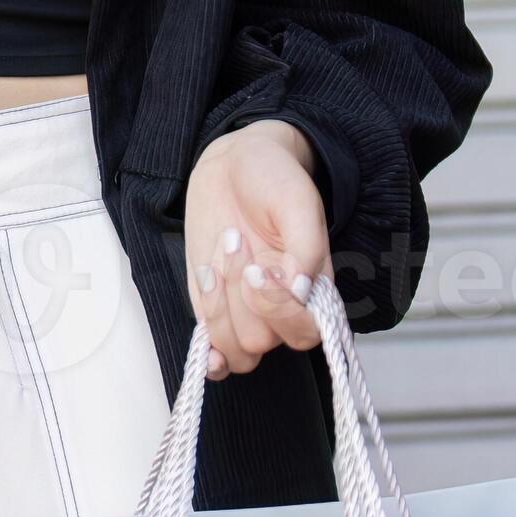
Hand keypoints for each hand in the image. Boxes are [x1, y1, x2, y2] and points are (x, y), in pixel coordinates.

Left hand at [183, 119, 328, 375]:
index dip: (280, 311)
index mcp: (313, 288)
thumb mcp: (297, 202)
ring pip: (237, 348)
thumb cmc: (274, 180)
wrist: (234, 164)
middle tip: (236, 240)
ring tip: (217, 258)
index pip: (307, 332)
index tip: (260, 269)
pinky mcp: (215, 307)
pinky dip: (208, 349)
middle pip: (265, 341)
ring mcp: (247, 311)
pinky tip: (202, 334)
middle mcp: (282, 307)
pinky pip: (214, 351)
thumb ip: (305, 247)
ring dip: (219, 307)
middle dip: (242, 295)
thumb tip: (300, 291)